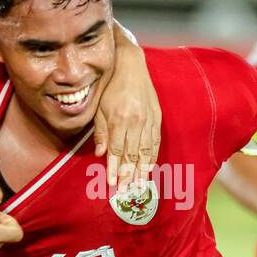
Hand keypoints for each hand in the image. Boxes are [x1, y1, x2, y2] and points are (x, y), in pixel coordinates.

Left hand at [94, 23, 160, 189]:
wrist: (130, 65)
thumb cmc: (111, 86)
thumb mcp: (99, 107)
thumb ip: (100, 130)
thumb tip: (100, 153)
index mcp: (120, 118)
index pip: (117, 150)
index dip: (114, 169)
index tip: (112, 184)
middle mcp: (136, 121)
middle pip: (132, 154)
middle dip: (128, 174)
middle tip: (126, 191)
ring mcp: (148, 119)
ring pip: (145, 150)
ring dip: (142, 170)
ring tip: (139, 185)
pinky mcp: (156, 117)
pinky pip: (155, 141)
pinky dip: (152, 156)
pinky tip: (149, 167)